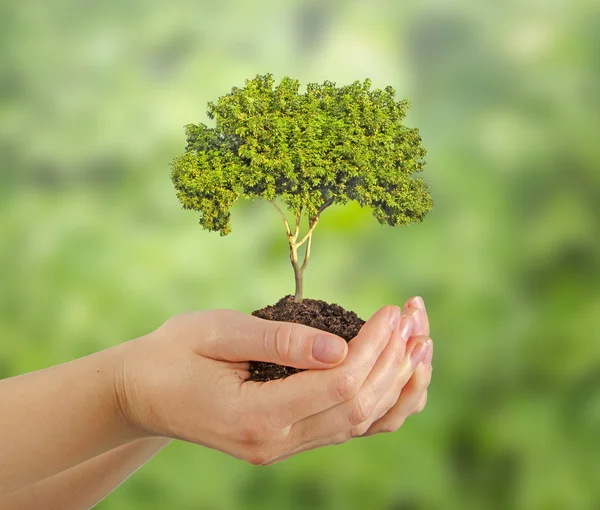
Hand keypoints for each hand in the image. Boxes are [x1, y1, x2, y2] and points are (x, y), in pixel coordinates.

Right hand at [115, 300, 432, 464]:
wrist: (145, 393)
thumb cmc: (174, 354)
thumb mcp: (216, 332)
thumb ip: (278, 341)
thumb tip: (340, 347)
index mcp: (255, 417)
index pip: (338, 385)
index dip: (374, 346)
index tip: (393, 309)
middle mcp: (276, 443)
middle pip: (359, 406)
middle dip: (395, 358)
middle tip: (415, 316)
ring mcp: (285, 447)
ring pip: (363, 423)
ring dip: (399, 381)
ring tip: (423, 340)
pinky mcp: (290, 439)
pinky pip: (351, 427)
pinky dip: (383, 400)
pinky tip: (402, 372)